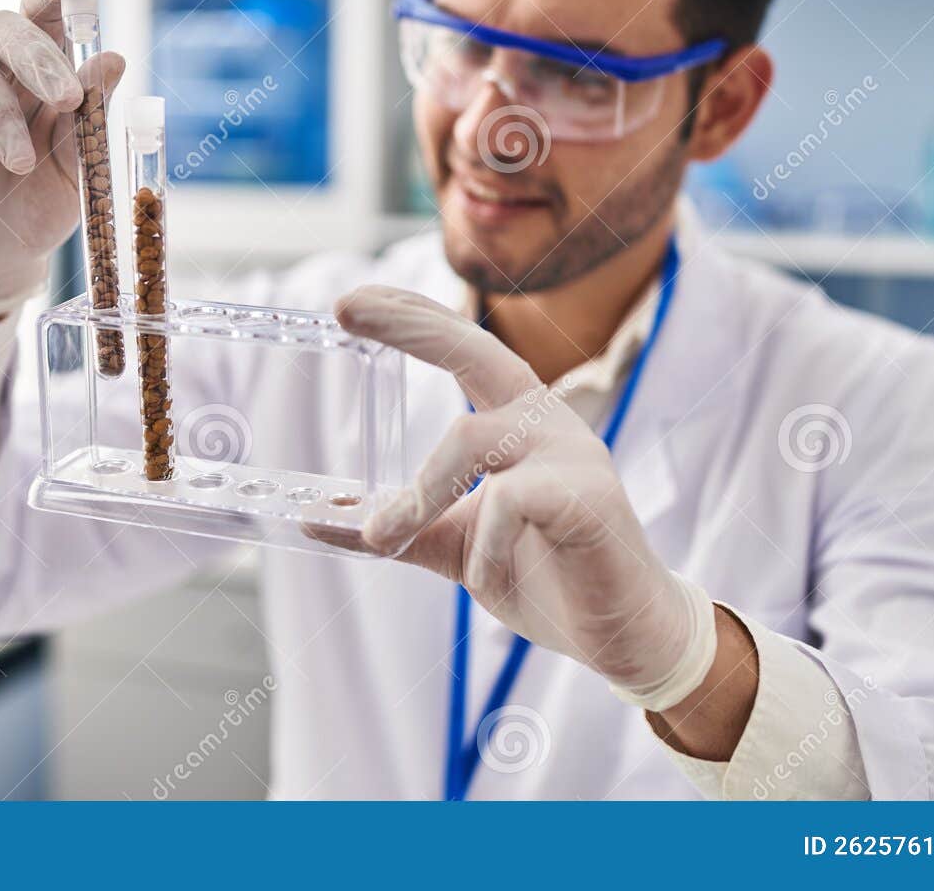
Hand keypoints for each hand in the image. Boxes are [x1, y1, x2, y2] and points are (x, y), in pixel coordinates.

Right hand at [0, 0, 124, 329]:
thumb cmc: (37, 206)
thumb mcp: (76, 170)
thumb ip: (89, 120)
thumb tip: (114, 59)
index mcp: (35, 72)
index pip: (41, 13)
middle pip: (1, 27)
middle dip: (38, 57)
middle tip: (68, 101)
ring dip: (0, 113)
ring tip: (23, 164)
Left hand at [335, 285, 724, 712]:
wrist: (622, 632)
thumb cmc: (542, 571)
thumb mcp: (454, 543)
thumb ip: (397, 524)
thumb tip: (311, 514)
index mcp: (513, 417)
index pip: (459, 345)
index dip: (408, 316)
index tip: (348, 300)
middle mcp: (542, 419)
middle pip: (474, 349)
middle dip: (407, 325)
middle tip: (344, 307)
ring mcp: (570, 453)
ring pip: (471, 436)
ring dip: (418, 491)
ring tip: (381, 537)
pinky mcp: (590, 497)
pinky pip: (513, 502)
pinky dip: (486, 543)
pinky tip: (484, 575)